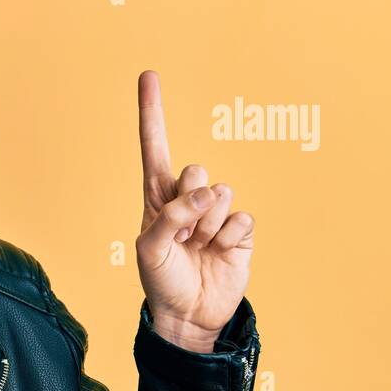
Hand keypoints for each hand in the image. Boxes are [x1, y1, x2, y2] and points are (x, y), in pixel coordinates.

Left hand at [135, 71, 254, 352]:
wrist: (189, 316)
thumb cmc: (161, 281)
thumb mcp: (150, 250)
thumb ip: (171, 216)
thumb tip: (206, 192)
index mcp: (157, 197)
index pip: (154, 148)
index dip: (152, 113)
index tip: (148, 74)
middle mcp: (187, 198)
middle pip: (195, 170)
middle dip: (189, 203)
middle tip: (182, 235)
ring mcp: (216, 213)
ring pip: (221, 194)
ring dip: (208, 226)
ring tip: (198, 248)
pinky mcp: (240, 231)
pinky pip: (242, 218)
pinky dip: (229, 238)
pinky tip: (219, 253)